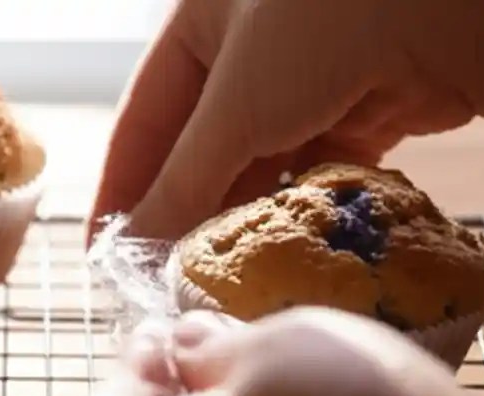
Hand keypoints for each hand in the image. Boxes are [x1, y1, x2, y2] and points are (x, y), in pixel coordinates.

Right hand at [88, 0, 483, 240]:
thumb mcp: (237, 105)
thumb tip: (133, 252)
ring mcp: (320, 71)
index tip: (104, 256)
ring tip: (222, 279)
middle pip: (203, 146)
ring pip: (265, 162)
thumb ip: (182, 182)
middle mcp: (256, 41)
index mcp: (203, 16)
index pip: (142, 117)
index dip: (121, 189)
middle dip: (186, 212)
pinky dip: (305, 209)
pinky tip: (288, 252)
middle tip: (167, 281)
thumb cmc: (335, 16)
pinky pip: (324, 168)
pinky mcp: (379, 99)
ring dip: (245, 219)